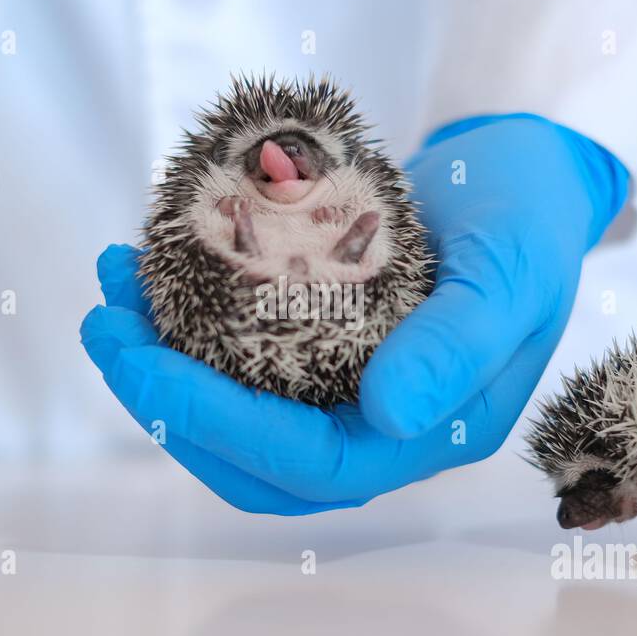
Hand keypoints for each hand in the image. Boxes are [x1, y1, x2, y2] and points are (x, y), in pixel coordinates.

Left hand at [81, 114, 627, 512]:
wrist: (524, 169)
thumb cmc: (530, 214)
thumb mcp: (512, 267)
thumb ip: (461, 343)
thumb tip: (386, 415)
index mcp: (434, 431)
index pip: (311, 466)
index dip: (217, 427)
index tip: (141, 363)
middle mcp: (384, 427)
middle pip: (256, 457)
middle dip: (168, 406)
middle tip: (106, 327)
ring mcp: (348, 387)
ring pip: (240, 411)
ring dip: (164, 363)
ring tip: (115, 288)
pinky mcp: (321, 343)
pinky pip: (242, 356)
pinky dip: (187, 321)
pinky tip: (150, 266)